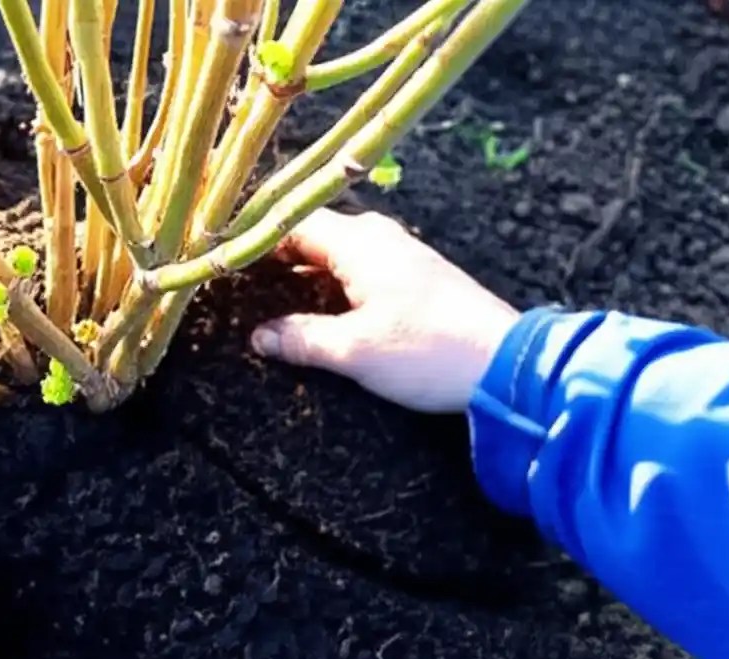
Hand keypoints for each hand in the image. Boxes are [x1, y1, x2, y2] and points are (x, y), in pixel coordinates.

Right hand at [251, 208, 518, 412]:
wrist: (506, 366)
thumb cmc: (429, 352)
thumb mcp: (354, 351)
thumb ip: (301, 339)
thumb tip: (259, 336)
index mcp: (359, 242)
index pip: (290, 222)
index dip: (253, 237)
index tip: (221, 257)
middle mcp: (378, 238)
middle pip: (310, 235)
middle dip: (273, 256)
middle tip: (235, 281)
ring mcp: (398, 255)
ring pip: (334, 253)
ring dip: (301, 272)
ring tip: (266, 298)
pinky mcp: (413, 279)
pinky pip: (356, 269)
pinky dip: (328, 283)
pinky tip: (315, 311)